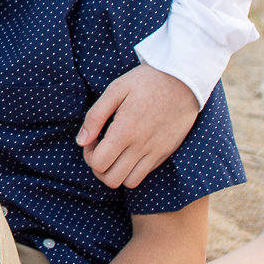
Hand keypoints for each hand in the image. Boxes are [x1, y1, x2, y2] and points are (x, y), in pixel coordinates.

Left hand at [77, 64, 199, 188]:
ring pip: (129, 182)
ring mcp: (156, 152)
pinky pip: (145, 174)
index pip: (99, 163)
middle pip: (112, 179)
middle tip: (100, 147)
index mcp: (125, 131)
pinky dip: (132, 170)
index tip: (92, 139)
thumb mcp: (115, 90)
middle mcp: (142, 146)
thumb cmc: (145, 82)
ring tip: (114, 152)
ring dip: (116, 172)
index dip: (89, 155)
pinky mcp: (166, 153)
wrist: (183, 81)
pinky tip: (129, 151)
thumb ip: (95, 117)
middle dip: (99, 167)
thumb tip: (81, 142)